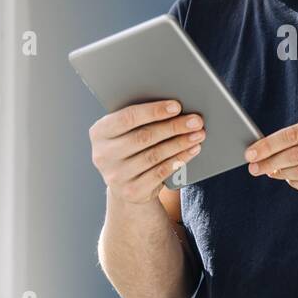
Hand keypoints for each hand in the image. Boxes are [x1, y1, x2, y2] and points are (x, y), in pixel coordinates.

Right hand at [89, 99, 205, 204]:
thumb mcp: (126, 132)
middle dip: (173, 127)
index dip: (153, 111)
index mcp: (99, 132)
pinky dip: (179, 159)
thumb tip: (175, 107)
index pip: (127, 118)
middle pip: (144, 137)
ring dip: (180, 143)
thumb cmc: (131, 148)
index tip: (177, 106)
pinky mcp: (132, 191)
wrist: (126, 184)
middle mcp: (103, 155)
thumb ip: (141, 119)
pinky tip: (192, 150)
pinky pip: (161, 172)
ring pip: (154, 155)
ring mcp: (116, 175)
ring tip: (198, 134)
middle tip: (196, 121)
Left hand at [244, 111, 297, 202]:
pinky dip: (296, 183)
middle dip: (269, 161)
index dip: (269, 144)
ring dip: (281, 173)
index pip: (294, 133)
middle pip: (296, 154)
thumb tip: (270, 147)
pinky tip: (289, 179)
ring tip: (269, 172)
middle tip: (254, 167)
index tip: (251, 151)